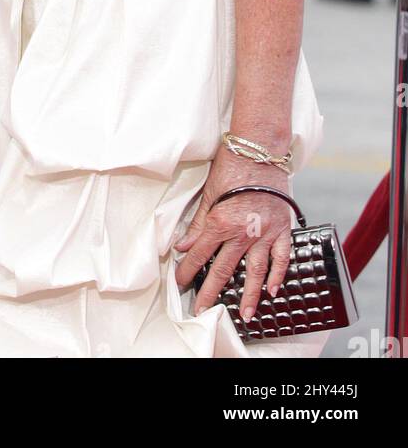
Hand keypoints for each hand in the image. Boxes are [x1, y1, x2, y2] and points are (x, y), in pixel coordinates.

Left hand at [172, 146, 293, 323]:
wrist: (260, 150)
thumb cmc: (232, 166)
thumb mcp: (209, 193)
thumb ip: (198, 224)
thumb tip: (182, 246)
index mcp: (220, 221)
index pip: (199, 254)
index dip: (188, 271)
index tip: (181, 284)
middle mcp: (242, 232)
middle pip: (224, 269)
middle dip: (211, 292)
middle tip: (202, 310)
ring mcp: (265, 232)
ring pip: (255, 272)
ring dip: (249, 295)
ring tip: (245, 314)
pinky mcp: (282, 228)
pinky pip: (282, 258)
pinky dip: (278, 275)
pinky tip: (273, 290)